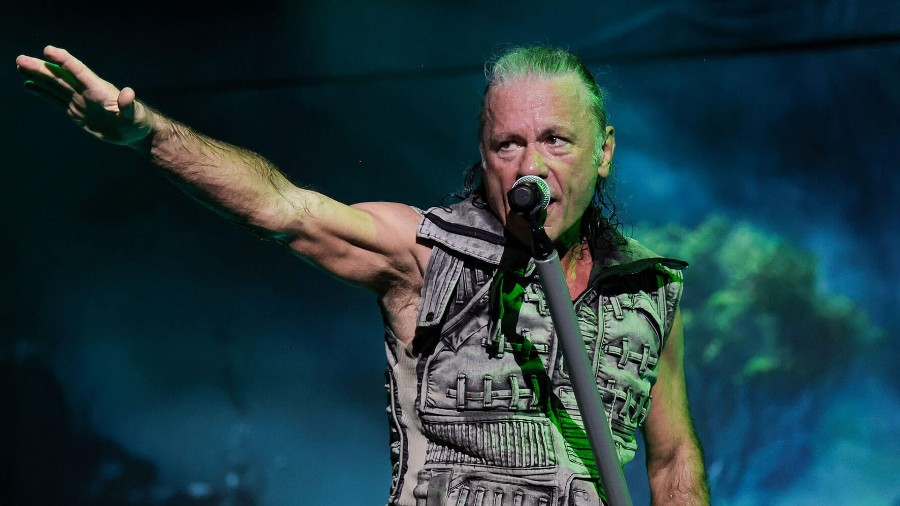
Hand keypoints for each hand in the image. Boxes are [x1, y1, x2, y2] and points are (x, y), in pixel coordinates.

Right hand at [16, 45, 153, 147]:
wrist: (135, 133)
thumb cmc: (137, 122)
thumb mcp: (134, 115)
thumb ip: (128, 105)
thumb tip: (128, 93)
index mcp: (98, 89)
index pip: (78, 71)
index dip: (64, 61)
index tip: (48, 51)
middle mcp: (86, 92)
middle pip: (60, 76)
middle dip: (41, 68)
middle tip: (21, 59)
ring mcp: (80, 100)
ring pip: (54, 85)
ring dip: (38, 76)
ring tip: (20, 66)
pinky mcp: (76, 112)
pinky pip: (56, 99)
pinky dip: (42, 92)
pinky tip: (30, 85)